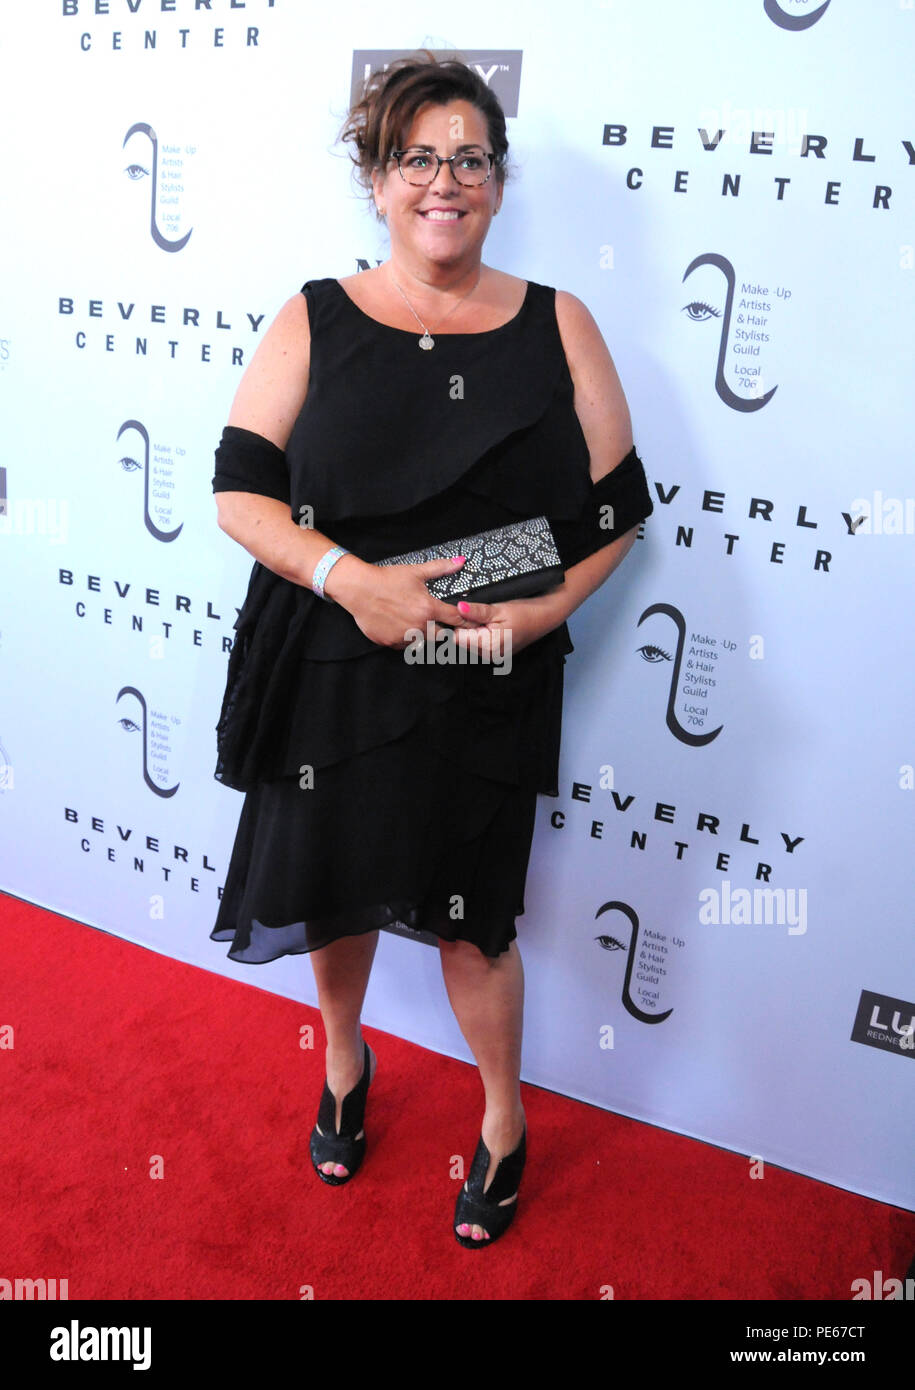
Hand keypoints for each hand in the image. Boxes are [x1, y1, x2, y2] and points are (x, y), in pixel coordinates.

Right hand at [328, 554, 490, 649]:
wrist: (359, 588)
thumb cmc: (386, 579)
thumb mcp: (416, 571)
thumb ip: (441, 568)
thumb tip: (460, 561)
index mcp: (428, 608)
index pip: (456, 619)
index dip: (464, 620)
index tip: (468, 622)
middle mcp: (418, 625)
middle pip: (442, 635)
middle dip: (442, 630)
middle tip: (438, 623)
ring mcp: (404, 636)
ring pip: (422, 642)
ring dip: (423, 635)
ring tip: (416, 623)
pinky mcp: (390, 642)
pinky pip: (403, 645)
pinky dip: (404, 638)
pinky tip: (400, 626)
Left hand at [449, 595, 554, 658]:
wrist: (544, 618)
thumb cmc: (524, 612)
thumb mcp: (498, 608)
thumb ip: (477, 611)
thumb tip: (458, 608)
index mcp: (488, 646)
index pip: (456, 637)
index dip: (457, 622)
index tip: (463, 611)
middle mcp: (489, 656)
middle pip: (462, 641)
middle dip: (465, 627)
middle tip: (478, 614)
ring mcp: (493, 657)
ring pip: (469, 643)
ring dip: (472, 631)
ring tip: (487, 619)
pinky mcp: (496, 655)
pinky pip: (479, 645)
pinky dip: (480, 635)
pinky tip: (490, 626)